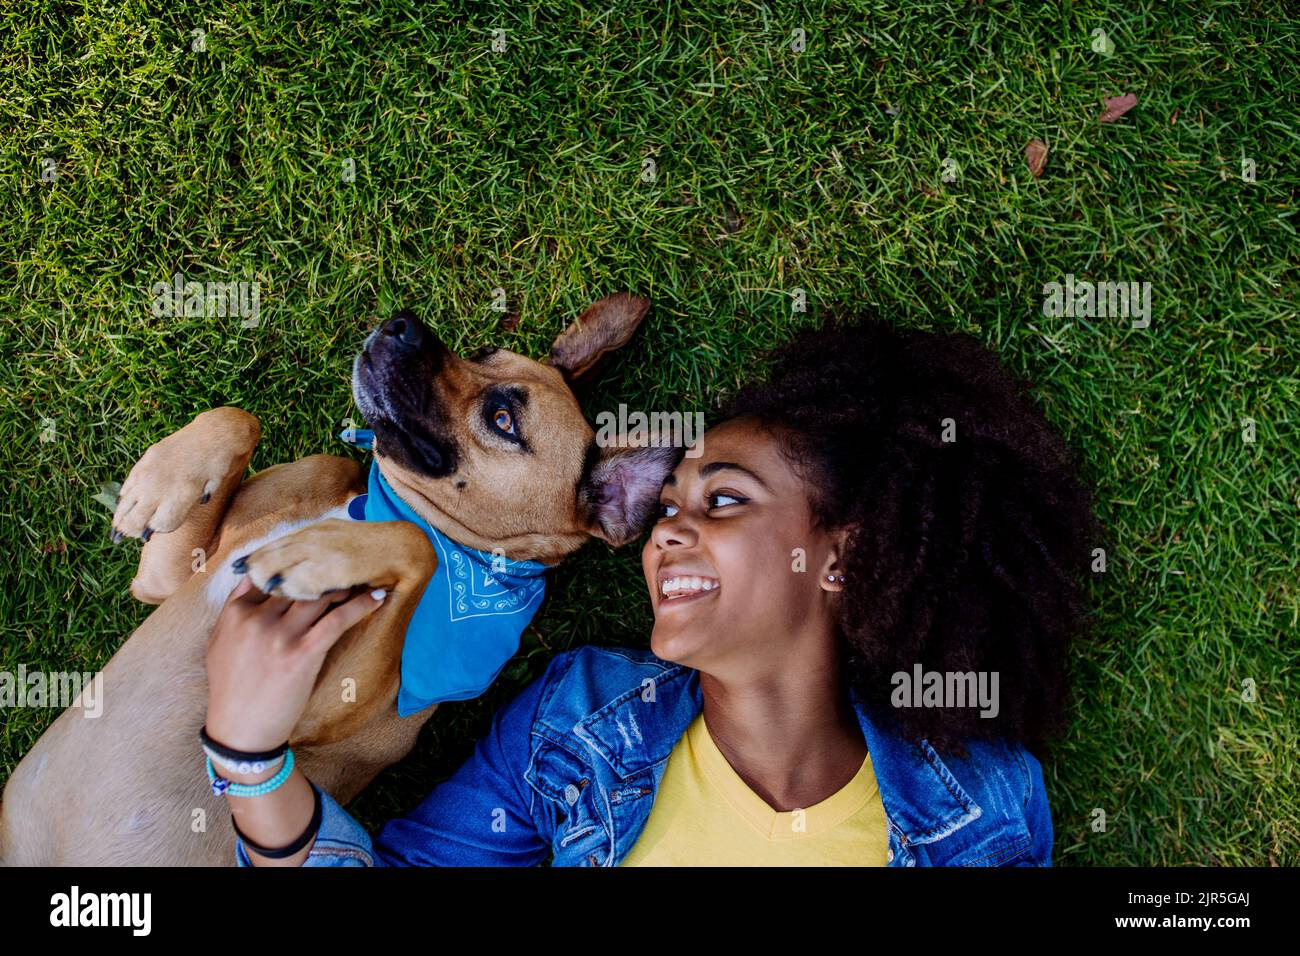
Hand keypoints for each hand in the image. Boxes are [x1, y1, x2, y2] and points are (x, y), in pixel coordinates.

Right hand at [204, 575, 386, 753]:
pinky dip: (360, 606)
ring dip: (345, 584)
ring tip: (364, 576)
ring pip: (320, 595)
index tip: (320, 555)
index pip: (272, 574)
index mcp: (236, 613)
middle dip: (325, 570)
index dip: (298, 563)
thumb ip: (234, 608)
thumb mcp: (219, 643)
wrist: (241, 731)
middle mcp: (257, 619)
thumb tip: (251, 576)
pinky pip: (337, 620)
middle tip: (350, 562)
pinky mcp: (303, 653)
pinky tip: (376, 598)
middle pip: (298, 581)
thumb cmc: (231, 688)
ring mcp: (281, 636)